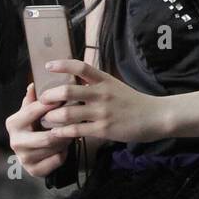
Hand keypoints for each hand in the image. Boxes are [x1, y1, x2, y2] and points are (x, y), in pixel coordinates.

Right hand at [5, 83, 72, 178]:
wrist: (34, 152)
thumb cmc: (35, 126)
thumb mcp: (32, 111)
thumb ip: (33, 99)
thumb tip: (33, 85)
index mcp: (13, 123)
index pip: (34, 111)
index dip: (52, 104)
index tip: (67, 97)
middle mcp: (15, 141)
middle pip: (46, 137)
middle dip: (63, 130)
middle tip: (75, 121)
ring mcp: (24, 158)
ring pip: (54, 148)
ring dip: (66, 139)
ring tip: (72, 132)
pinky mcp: (34, 170)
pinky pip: (57, 160)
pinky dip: (64, 152)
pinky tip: (65, 146)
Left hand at [35, 58, 170, 144]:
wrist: (155, 116)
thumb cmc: (134, 102)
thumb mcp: (116, 86)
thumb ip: (97, 84)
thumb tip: (77, 80)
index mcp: (105, 80)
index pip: (80, 67)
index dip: (62, 65)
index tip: (48, 65)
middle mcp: (102, 94)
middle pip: (68, 91)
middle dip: (50, 96)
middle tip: (43, 100)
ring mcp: (102, 112)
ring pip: (68, 113)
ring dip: (52, 117)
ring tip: (46, 119)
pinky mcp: (103, 129)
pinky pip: (76, 131)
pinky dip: (62, 132)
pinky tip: (56, 133)